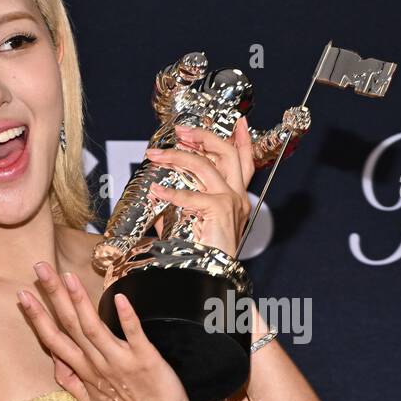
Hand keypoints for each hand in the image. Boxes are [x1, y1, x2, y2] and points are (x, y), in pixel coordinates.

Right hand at [18, 261, 189, 400]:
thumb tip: (53, 360)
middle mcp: (97, 362)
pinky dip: (127, 318)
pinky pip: (134, 335)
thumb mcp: (89, 400)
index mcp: (83, 369)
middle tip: (40, 268)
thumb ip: (68, 380)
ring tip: (68, 276)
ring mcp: (120, 359)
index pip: (53, 340)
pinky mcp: (144, 358)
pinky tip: (120, 298)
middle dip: (53, 296)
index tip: (23, 294)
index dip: (37, 317)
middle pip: (70, 325)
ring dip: (80, 301)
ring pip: (94, 328)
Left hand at [142, 116, 255, 256]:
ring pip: (206, 166)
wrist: (210, 277)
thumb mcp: (191, 223)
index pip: (244, 163)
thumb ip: (179, 206)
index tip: (239, 123)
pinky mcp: (220, 210)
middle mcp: (238, 197)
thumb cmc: (202, 254)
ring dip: (178, 156)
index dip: (243, 141)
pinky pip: (191, 195)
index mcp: (236, 199)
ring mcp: (231, 202)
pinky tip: (156, 191)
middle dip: (203, 137)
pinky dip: (171, 192)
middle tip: (181, 131)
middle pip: (227, 154)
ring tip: (156, 155)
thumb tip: (158, 192)